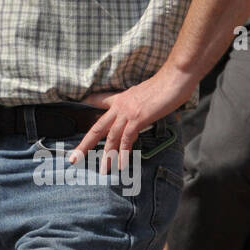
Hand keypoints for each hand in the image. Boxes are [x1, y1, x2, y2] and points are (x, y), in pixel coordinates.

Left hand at [71, 71, 190, 170]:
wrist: (174, 79)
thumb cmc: (165, 86)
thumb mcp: (144, 94)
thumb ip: (138, 105)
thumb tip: (142, 113)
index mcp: (120, 98)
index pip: (98, 101)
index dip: (87, 105)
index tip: (76, 113)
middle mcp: (119, 106)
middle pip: (97, 127)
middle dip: (85, 145)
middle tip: (74, 158)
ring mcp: (127, 112)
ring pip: (111, 137)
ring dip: (107, 155)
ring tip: (103, 170)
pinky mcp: (138, 118)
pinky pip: (127, 139)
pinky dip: (123, 153)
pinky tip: (121, 164)